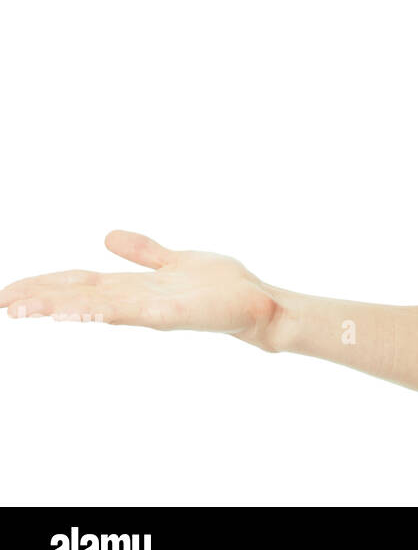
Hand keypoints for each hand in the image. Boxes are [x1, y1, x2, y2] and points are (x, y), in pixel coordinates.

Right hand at [0, 230, 281, 348]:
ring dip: (58, 306)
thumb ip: (143, 252)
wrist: (259, 306)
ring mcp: (153, 308)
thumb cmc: (223, 287)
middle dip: (38, 299)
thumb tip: (108, 235)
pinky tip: (77, 310)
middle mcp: (137, 299)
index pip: (80, 284)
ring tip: (21, 308)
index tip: (6, 293)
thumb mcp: (175, 261)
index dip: (44, 286)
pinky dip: (103, 310)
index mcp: (134, 286)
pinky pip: (132, 311)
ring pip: (96, 305)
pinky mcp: (173, 314)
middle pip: (78, 296)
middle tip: (0, 304)